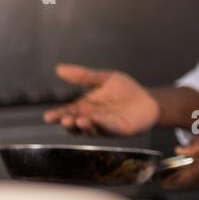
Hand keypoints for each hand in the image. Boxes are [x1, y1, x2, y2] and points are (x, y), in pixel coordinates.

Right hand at [43, 63, 159, 135]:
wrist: (148, 100)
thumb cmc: (125, 90)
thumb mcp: (104, 79)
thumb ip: (84, 76)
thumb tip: (59, 69)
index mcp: (84, 107)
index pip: (67, 113)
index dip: (57, 116)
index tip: (48, 116)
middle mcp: (90, 119)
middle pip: (74, 124)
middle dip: (68, 123)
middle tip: (63, 119)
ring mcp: (103, 126)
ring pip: (89, 130)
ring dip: (83, 126)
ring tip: (79, 120)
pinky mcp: (118, 130)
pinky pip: (107, 129)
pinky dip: (101, 125)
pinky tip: (96, 120)